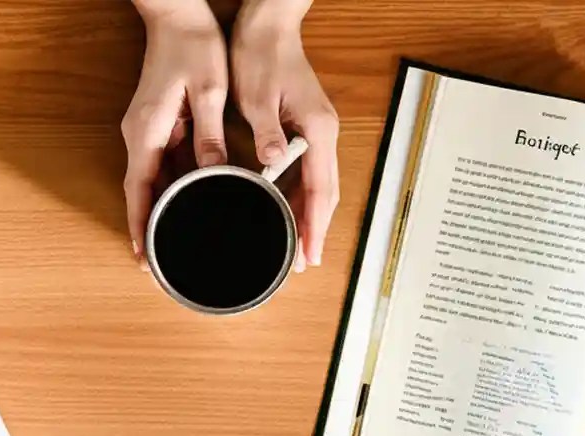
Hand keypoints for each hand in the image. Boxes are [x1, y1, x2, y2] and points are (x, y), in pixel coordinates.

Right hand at [122, 1, 228, 269]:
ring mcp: (149, 130)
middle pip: (142, 191)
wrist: (178, 14)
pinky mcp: (161, 124)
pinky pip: (164, 163)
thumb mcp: (210, 92)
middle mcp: (142, 135)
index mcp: (149, 130)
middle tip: (160, 262)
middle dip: (150, 226)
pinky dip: (173, 186)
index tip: (144, 256)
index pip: (139, 190)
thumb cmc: (192, 46)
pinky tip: (190, 202)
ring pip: (154, 180)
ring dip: (162, 208)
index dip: (141, 225)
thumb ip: (211, 137)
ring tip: (177, 240)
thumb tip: (214, 174)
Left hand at [233, 0, 338, 271]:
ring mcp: (317, 131)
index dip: (315, 225)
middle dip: (316, 229)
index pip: (320, 189)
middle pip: (326, 193)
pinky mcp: (306, 128)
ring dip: (310, 215)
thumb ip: (268, 132)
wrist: (268, 24)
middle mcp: (324, 133)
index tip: (310, 254)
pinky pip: (309, 171)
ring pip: (319, 184)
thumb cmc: (261, 54)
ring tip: (299, 246)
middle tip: (303, 262)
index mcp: (318, 129)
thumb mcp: (258, 95)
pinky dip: (303, 196)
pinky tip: (290, 211)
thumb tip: (273, 164)